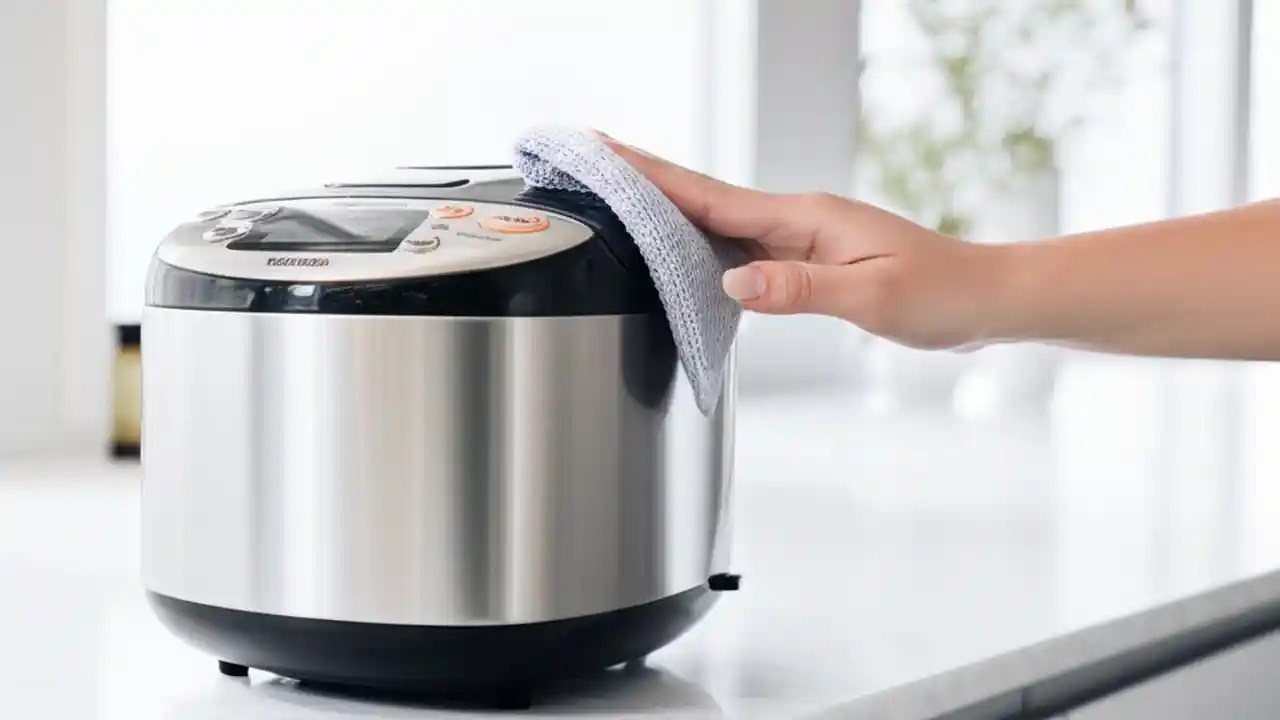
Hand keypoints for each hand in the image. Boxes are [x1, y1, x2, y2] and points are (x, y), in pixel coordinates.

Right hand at [603, 137, 1009, 349]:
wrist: (984, 297)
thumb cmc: (939, 295)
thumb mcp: (871, 295)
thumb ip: (800, 287)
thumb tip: (733, 280)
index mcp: (805, 218)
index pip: (711, 195)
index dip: (653, 177)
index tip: (604, 153)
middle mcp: (796, 219)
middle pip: (704, 197)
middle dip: (645, 179)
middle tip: (590, 161)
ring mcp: (801, 236)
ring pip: (719, 220)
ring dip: (668, 207)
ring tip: (618, 197)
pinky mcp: (808, 257)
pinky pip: (742, 244)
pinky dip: (702, 240)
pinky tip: (683, 248)